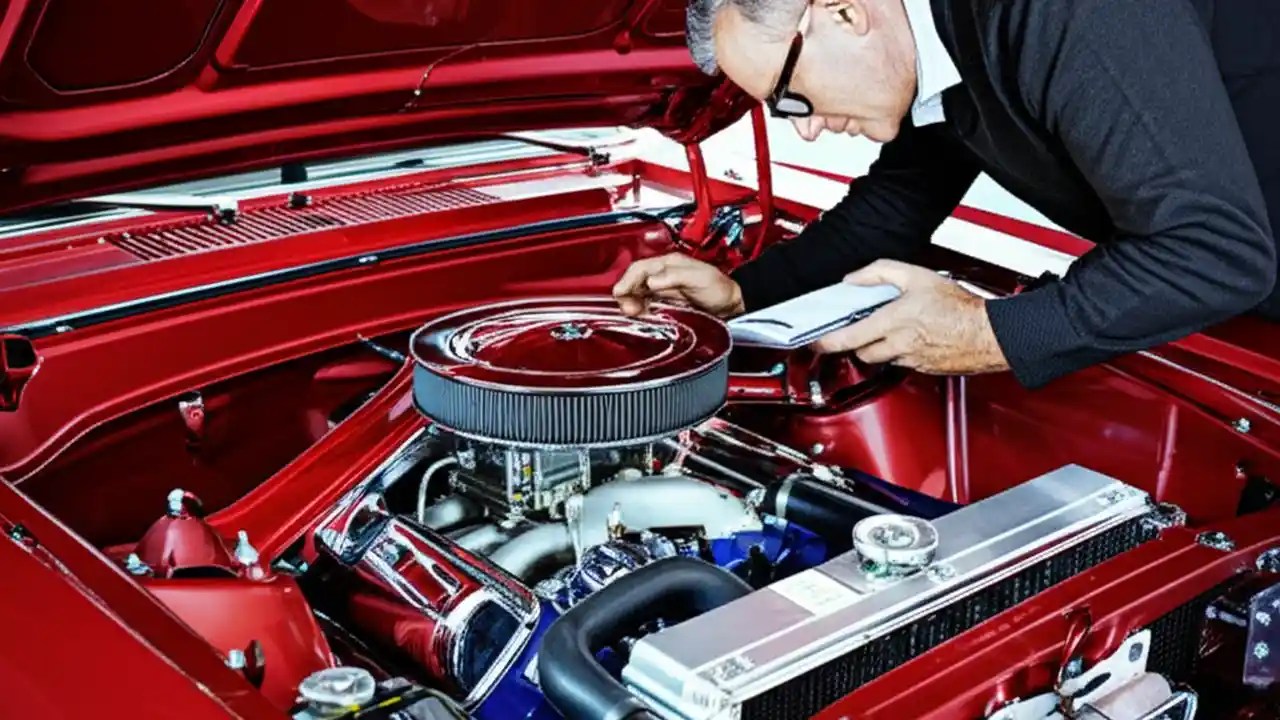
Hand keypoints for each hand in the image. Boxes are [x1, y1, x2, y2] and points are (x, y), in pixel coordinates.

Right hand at [612, 253, 745, 317]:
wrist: (732, 303)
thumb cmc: (719, 288)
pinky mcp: (667, 303)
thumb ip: (674, 277)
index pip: (640, 269)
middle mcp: (663, 275)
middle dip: (627, 293)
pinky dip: (641, 310)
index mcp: (668, 264)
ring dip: (632, 303)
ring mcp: (664, 289)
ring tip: (634, 313)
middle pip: (635, 281)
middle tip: (629, 309)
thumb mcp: (698, 277)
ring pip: (639, 294)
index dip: (627, 280)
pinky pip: (647, 305)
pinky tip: (642, 316)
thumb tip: (651, 282)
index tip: (620, 293)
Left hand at [810, 260, 1009, 374]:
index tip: (816, 341)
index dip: (827, 341)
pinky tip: (909, 338)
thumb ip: (880, 272)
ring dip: (877, 348)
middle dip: (855, 343)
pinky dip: (898, 352)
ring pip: (881, 359)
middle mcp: (899, 345)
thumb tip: (854, 278)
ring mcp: (910, 360)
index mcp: (893, 322)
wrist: (989, 333)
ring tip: (886, 331)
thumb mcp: (917, 275)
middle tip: (854, 331)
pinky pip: (901, 363)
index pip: (848, 337)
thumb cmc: (959, 306)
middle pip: (861, 352)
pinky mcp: (922, 368)